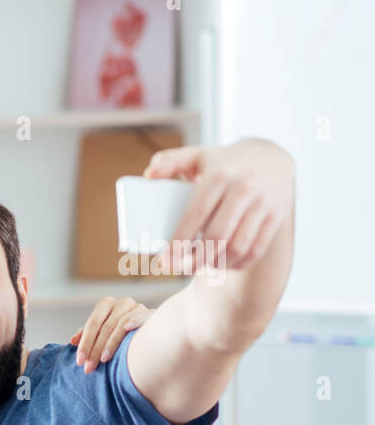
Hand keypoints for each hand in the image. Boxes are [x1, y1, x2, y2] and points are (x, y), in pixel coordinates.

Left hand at [70, 296, 150, 372]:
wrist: (153, 331)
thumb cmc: (121, 333)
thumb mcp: (102, 332)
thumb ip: (88, 334)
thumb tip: (72, 341)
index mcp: (106, 304)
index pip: (92, 323)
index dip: (85, 343)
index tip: (80, 361)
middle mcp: (122, 303)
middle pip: (105, 326)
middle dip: (95, 349)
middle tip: (89, 367)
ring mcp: (138, 307)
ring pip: (120, 324)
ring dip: (111, 343)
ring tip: (104, 360)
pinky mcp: (151, 314)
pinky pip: (141, 317)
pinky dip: (134, 322)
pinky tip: (127, 329)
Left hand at [143, 139, 294, 273]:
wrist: (272, 156)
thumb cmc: (225, 162)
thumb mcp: (197, 155)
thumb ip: (170, 161)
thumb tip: (148, 175)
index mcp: (219, 176)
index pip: (196, 215)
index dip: (179, 242)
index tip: (166, 261)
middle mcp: (243, 189)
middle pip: (217, 236)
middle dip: (196, 259)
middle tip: (181, 269)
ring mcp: (263, 203)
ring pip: (238, 246)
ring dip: (217, 263)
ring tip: (202, 265)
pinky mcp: (277, 215)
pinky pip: (257, 248)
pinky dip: (239, 263)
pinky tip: (225, 264)